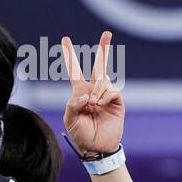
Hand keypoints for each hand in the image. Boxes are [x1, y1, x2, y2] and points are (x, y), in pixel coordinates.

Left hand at [61, 31, 122, 155]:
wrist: (97, 148)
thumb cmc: (81, 134)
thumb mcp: (70, 119)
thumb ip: (73, 104)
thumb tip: (87, 93)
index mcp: (79, 92)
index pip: (74, 70)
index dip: (69, 55)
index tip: (64, 40)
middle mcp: (94, 90)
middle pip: (99, 65)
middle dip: (104, 48)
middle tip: (107, 33)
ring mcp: (106, 95)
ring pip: (103, 80)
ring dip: (97, 89)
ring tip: (93, 104)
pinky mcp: (117, 102)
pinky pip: (112, 90)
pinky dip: (105, 96)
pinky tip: (100, 104)